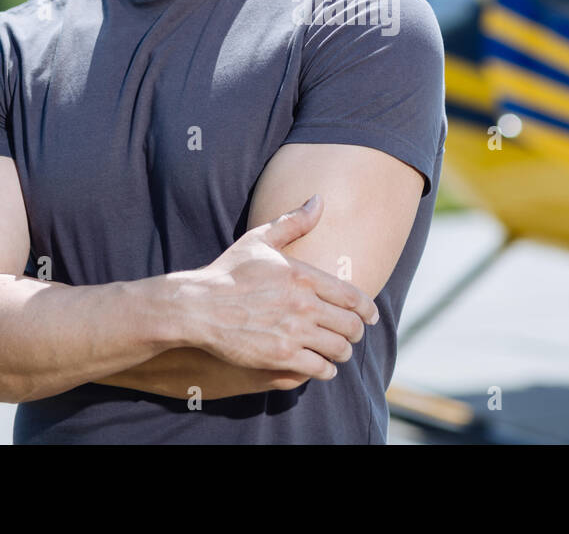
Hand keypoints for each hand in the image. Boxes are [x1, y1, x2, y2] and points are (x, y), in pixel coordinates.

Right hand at [172, 195, 379, 381]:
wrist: (197, 306)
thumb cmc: (228, 272)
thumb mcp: (260, 240)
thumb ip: (294, 222)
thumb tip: (319, 199)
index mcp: (304, 276)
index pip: (353, 296)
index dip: (367, 309)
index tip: (371, 317)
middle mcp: (305, 304)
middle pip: (350, 325)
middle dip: (354, 333)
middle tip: (351, 336)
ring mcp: (294, 332)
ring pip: (338, 349)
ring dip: (341, 353)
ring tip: (336, 353)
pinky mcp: (281, 356)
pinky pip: (319, 368)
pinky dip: (325, 370)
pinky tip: (320, 366)